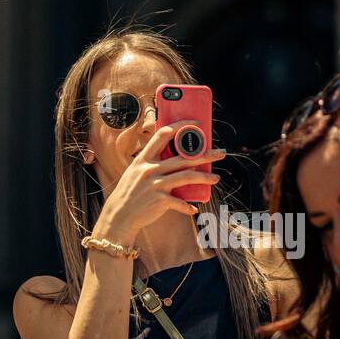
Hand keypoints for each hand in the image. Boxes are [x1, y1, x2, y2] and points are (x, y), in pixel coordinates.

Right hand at [93, 124, 224, 241]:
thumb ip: (151, 163)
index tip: (195, 123)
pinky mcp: (159, 200)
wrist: (119, 215)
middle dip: (205, 154)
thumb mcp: (135, 171)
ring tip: (215, 178)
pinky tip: (194, 208)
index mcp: (144, 158)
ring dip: (204, 177)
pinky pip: (180, 202)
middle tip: (220, 153)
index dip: (180, 126)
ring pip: (186, 176)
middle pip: (183, 157)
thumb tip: (174, 157)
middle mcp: (149, 169)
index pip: (163, 134)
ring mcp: (155, 184)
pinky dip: (188, 206)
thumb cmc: (130, 192)